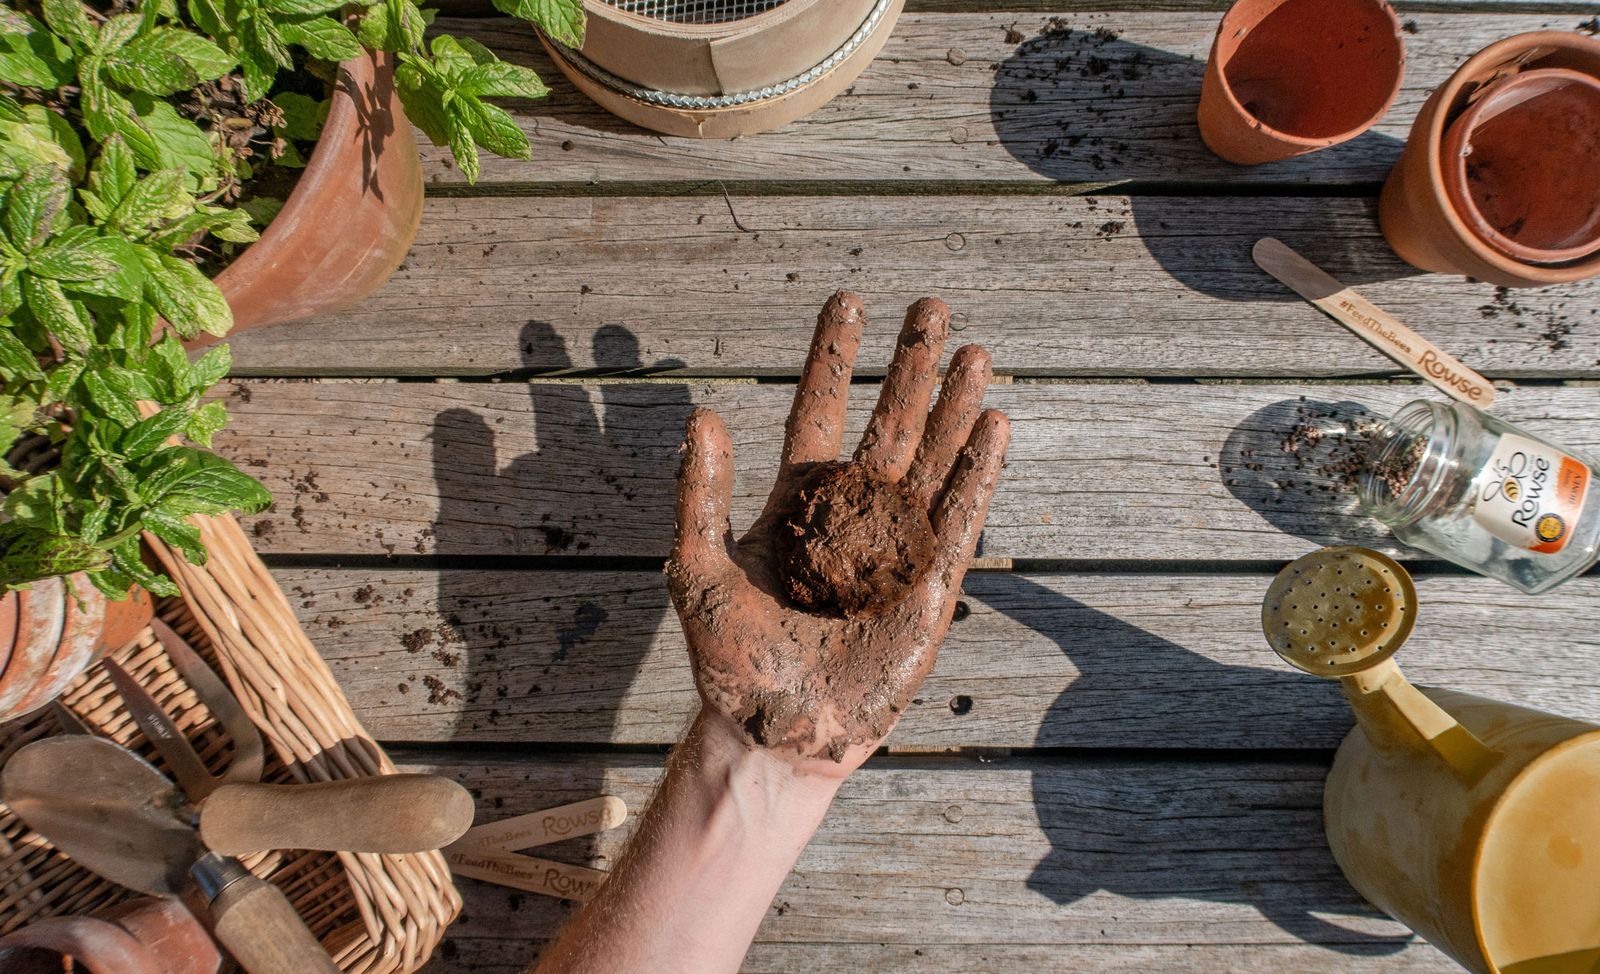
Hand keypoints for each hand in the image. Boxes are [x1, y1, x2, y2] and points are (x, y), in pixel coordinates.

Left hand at [666, 291, 1008, 776]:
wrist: (776, 728)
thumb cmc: (730, 658)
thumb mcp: (697, 570)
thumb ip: (700, 495)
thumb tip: (703, 415)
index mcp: (797, 500)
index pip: (819, 410)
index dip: (835, 357)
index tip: (850, 299)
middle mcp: (852, 511)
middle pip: (891, 422)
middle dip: (913, 366)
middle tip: (933, 306)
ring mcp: (896, 543)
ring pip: (932, 458)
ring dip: (953, 407)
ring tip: (975, 352)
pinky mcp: (931, 582)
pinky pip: (959, 516)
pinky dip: (977, 470)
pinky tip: (994, 424)